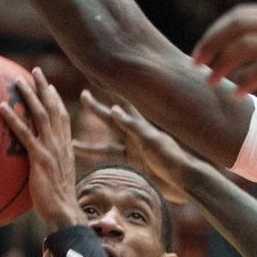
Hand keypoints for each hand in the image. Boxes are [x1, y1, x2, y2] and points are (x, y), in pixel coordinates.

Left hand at [0, 67, 83, 229]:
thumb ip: (46, 169)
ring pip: (41, 114)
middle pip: (53, 107)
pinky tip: (1, 108)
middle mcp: (61, 143)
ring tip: (17, 80)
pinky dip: (13, 119)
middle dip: (44, 87)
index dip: (56, 99)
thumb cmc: (57, 202)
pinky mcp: (40, 158)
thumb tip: (35, 170)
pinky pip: (25, 134)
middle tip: (35, 70)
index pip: (62, 117)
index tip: (48, 86)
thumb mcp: (54, 180)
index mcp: (66, 146)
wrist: (64, 211)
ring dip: (29, 95)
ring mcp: (51, 149)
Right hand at [73, 90, 191, 204]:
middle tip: (83, 95)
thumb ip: (133, 126)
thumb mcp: (152, 141)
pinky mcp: (135, 162)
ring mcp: (134, 149)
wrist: (184, 181)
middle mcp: (135, 135)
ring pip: (106, 145)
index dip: (110, 89)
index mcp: (140, 125)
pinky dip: (99, 160)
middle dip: (96, 109)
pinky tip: (88, 161)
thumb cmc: (172, 159)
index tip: (98, 76)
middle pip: (110, 119)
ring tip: (72, 143)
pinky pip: (112, 160)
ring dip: (89, 146)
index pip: (122, 102)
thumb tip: (112, 110)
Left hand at [191, 3, 256, 112]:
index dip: (214, 34)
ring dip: (222, 66)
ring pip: (246, 47)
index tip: (201, 54)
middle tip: (197, 68)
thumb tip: (254, 59)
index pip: (240, 16)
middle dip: (210, 47)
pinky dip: (244, 82)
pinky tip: (239, 95)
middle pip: (237, 27)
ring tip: (212, 83)